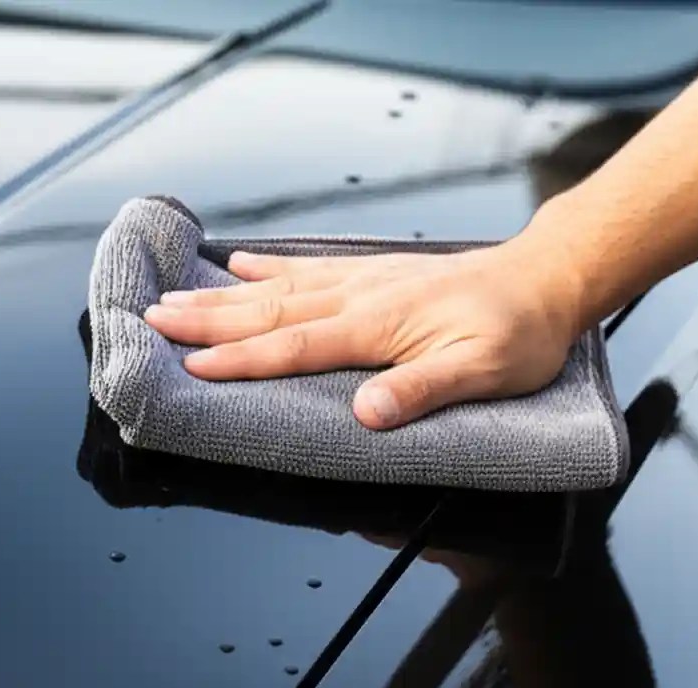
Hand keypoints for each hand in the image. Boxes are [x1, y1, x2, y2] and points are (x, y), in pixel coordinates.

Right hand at [142, 241, 582, 429]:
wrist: (545, 278)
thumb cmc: (518, 333)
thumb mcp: (485, 373)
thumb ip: (424, 390)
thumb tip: (367, 413)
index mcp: (378, 326)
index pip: (295, 346)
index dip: (241, 359)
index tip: (192, 365)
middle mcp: (358, 297)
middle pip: (269, 312)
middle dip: (207, 320)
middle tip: (153, 318)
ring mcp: (360, 281)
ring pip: (276, 289)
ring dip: (221, 296)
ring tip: (174, 295)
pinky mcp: (369, 273)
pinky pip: (305, 267)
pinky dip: (266, 268)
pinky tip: (237, 265)